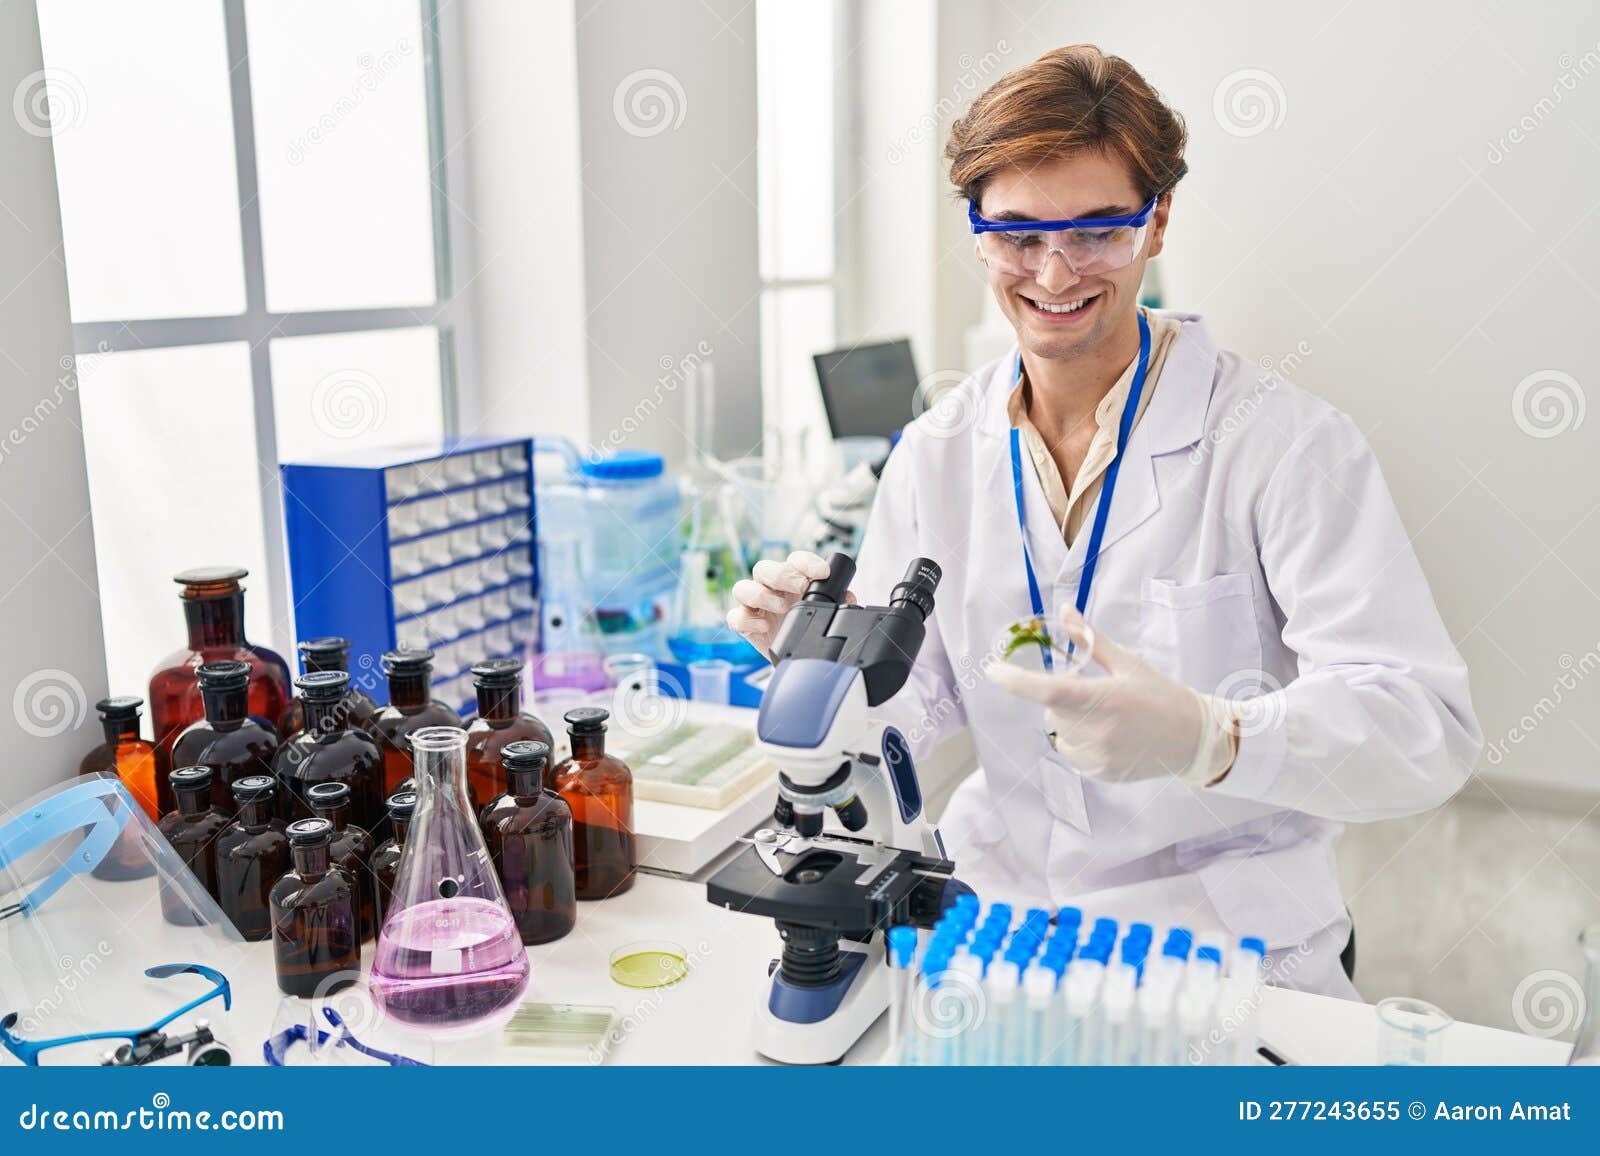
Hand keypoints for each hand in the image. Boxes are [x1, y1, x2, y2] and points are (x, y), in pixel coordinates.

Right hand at [727, 551, 854, 659]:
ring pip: (742, 587)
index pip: (795, 560)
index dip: (807, 563)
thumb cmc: (808, 625)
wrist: (798, 656)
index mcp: (792, 578)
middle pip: (764, 568)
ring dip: (761, 595)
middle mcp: (770, 587)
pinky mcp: (744, 623)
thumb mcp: (825, 613)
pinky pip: (734, 616)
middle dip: (783, 575)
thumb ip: (838, 602)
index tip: (823, 573)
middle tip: (801, 587)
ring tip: (781, 608)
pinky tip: (764, 627)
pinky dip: (747, 620)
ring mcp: (754, 604)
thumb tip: (848, 597)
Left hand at [986, 606, 1238, 785]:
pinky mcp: (1100, 774)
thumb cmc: (1162, 695)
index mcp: (1103, 699)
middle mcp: (1097, 731)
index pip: (1049, 690)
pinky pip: (1071, 754)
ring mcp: (1098, 757)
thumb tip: (1063, 611)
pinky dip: (1079, 742)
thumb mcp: (1128, 663)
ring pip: (1058, 735)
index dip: (1017, 682)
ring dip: (1069, 722)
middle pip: (1052, 712)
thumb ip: (1090, 640)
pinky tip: (1109, 736)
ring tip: (1105, 717)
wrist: (1194, 739)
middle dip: (1061, 699)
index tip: (993, 671)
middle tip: (1094, 693)